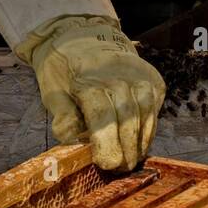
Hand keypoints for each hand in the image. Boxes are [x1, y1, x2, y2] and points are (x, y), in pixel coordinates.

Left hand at [16, 14, 164, 170]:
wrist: (83, 38)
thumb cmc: (64, 71)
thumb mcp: (52, 91)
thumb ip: (62, 115)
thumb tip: (68, 137)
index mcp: (89, 79)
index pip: (102, 115)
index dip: (106, 142)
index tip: (106, 163)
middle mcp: (118, 75)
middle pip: (127, 118)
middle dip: (125, 148)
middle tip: (120, 169)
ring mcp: (139, 75)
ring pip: (146, 114)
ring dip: (139, 142)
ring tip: (130, 160)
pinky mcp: (153, 79)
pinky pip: (155, 109)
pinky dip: (148, 129)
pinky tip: (139, 144)